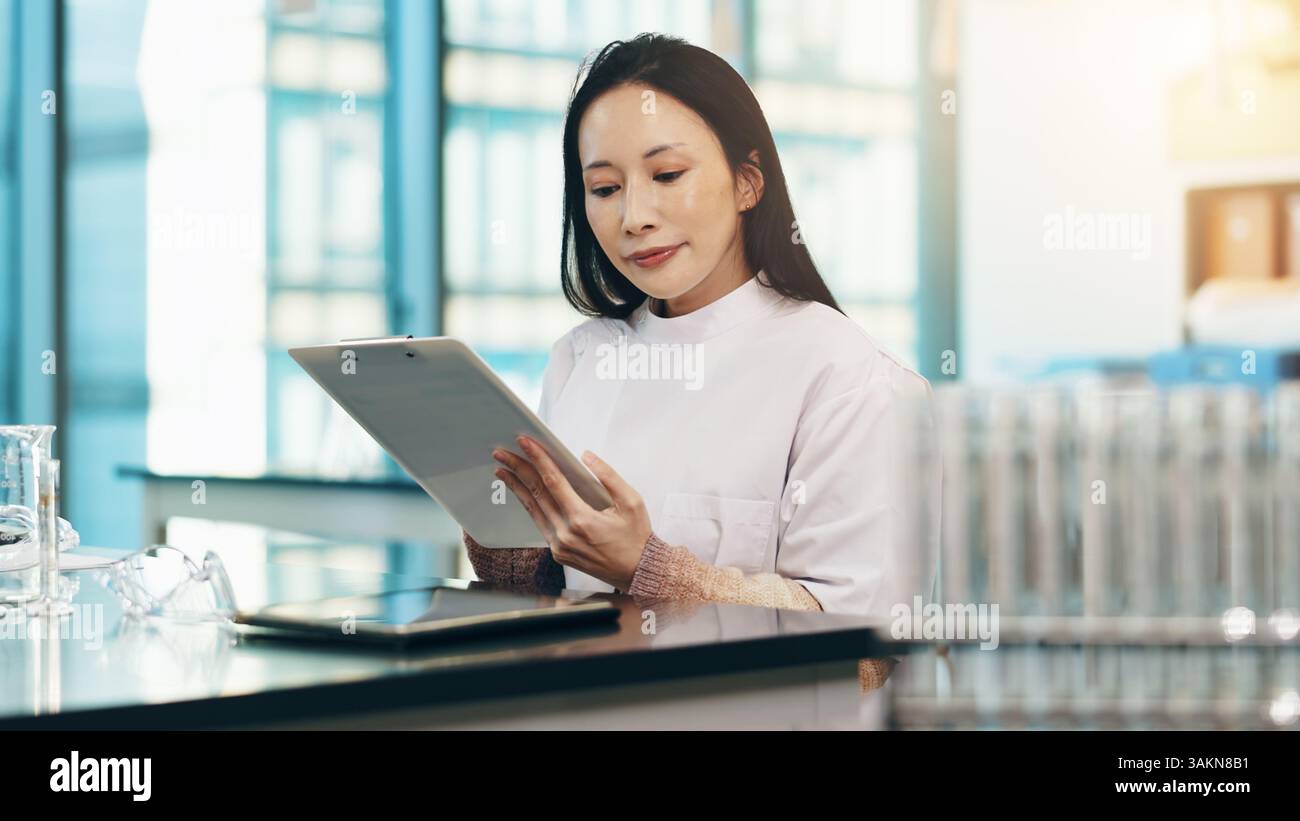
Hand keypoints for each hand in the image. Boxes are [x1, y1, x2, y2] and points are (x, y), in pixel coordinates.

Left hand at [492, 435, 650, 590]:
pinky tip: (523, 494)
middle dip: (517, 470)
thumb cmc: (637, 537)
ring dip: (517, 488)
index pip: (553, 481)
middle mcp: (565, 534)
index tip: (525, 442)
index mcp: (582, 520)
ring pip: (533, 510)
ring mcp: (560, 546)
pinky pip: (541, 524)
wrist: (639, 572)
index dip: (537, 459)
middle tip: (502, 453)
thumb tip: (587, 456)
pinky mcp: (559, 553)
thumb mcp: (631, 502)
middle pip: (536, 494)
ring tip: (503, 471)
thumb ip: (608, 476)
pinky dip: (531, 506)